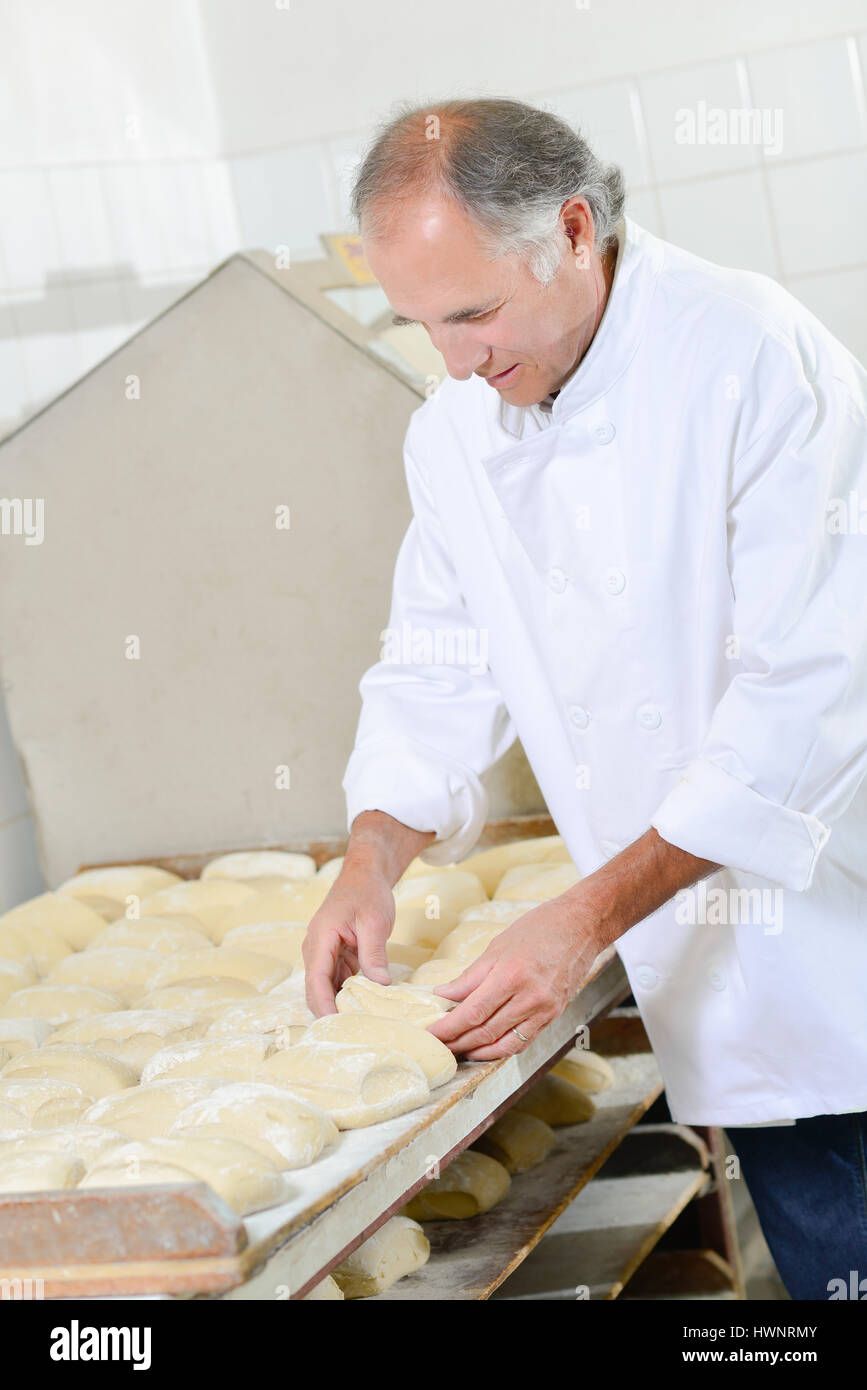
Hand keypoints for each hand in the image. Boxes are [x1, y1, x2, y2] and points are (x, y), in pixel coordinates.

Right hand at [303, 860, 395, 1016]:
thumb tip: (380, 986)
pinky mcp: (334, 957)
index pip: (316, 978)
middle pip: (315, 988)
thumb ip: (374, 954)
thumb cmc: (368, 893)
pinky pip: (336, 982)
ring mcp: (323, 953)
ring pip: (325, 988)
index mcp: (321, 937)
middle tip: (349, 1035)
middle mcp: (316, 948)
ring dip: (337, 1006)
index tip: (334, 1025)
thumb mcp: (375, 922)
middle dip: (327, 1011)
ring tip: (358, 1027)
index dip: (324, 1003)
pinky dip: (346, 996)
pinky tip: (362, 1009)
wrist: (364, 875)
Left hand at [426, 889, 605, 1059]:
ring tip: (457, 1051)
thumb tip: (443, 995)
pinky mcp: (554, 1015)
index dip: (448, 1028)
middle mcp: (529, 997)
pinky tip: (486, 1048)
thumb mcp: (498, 946)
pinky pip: (523, 1041)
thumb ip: (470, 977)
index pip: (472, 1012)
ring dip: (477, 1051)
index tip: (430, 1033)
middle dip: (457, 1042)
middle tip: (438, 1046)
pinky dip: (502, 1048)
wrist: (582, 925)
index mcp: (511, 975)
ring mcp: (544, 1009)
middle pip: (485, 1031)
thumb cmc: (539, 928)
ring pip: (504, 1043)